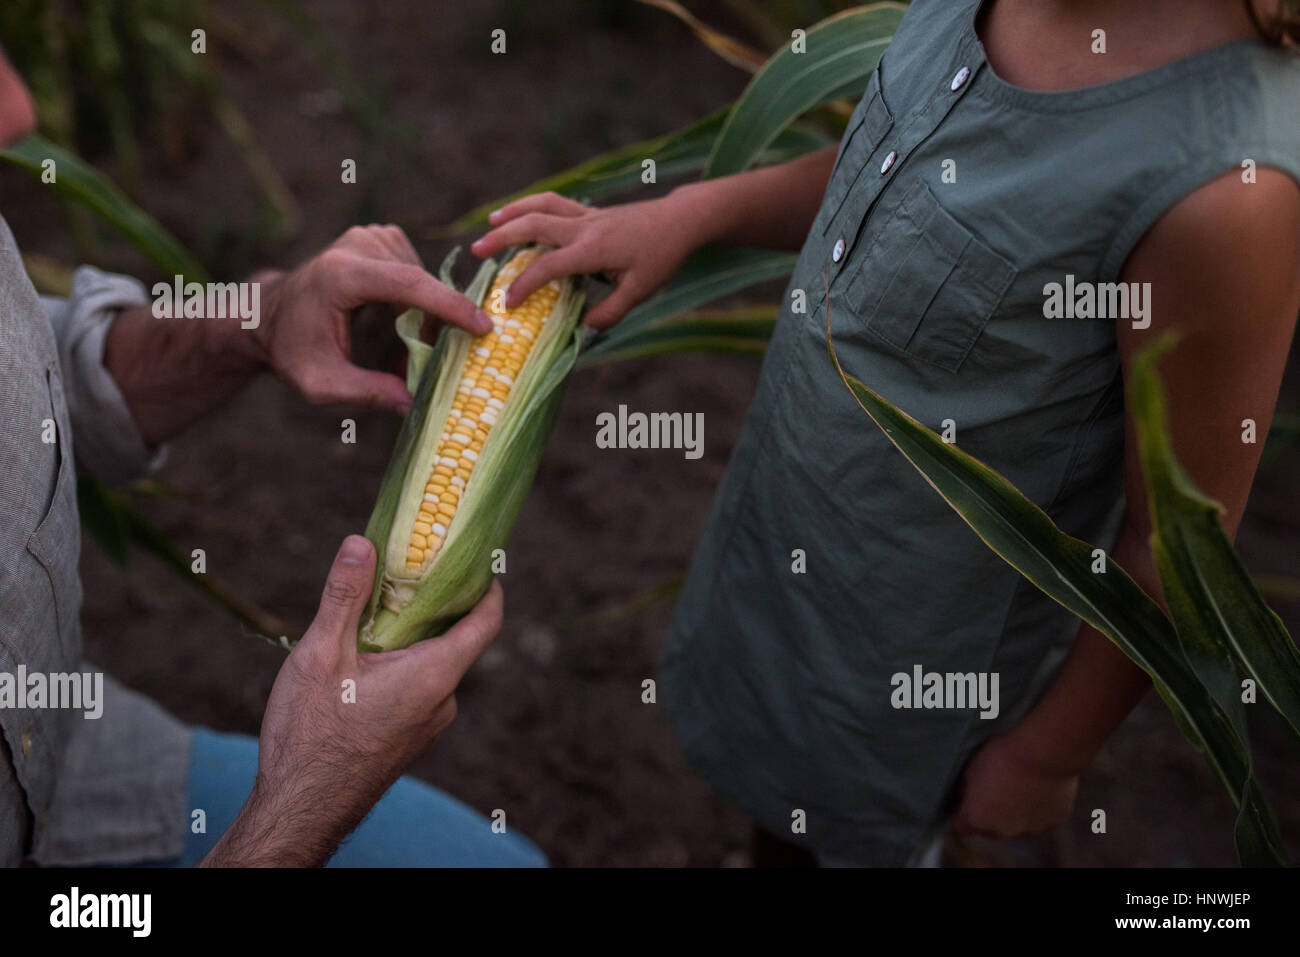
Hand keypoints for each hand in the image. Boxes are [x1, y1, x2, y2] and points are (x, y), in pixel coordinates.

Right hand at [200, 535, 501, 866]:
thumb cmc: (310, 737)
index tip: (476, 557)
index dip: (487, 584)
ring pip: (432, 664)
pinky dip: (401, 663)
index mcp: (434, 676)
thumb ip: (344, 597)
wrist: (300, 810)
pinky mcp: (409, 737)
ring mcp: (428, 723)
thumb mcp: (320, 655)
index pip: (487, 621)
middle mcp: (442, 700)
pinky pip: (417, 687)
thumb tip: (361, 543)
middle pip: (456, 638)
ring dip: (410, 636)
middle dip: (434, 603)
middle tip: (406, 569)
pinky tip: (361, 658)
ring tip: (371, 611)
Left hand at [254, 225, 493, 413]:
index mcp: (340, 275)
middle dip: (432, 324)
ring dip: (423, 312)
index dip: (450, 305)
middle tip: (421, 360)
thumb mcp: (321, 384)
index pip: (409, 284)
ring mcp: (369, 236)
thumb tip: (413, 403)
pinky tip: (398, 319)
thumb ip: (366, 392)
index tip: (483, 326)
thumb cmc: (293, 352)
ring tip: (404, 343)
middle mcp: (357, 246)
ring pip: (422, 277)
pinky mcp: (378, 237)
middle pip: (419, 283)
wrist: (268, 317)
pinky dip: (416, 298)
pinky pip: (416, 269)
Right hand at [470, 191, 704, 328]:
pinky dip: (532, 206)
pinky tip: (519, 214)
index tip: (506, 303)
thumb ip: (612, 311)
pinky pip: (554, 202)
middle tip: (477, 251)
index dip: (525, 284)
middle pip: (535, 225)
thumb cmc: (662, 256)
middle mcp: (585, 227)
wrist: (680, 221)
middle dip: (503, 237)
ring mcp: (586, 215)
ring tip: (489, 223)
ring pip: (542, 205)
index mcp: (594, 249)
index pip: (549, 265)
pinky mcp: (589, 212)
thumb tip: (585, 329)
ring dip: (513, 212)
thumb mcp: (642, 291)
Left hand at [951, 732, 1078, 839]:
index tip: (968, 799)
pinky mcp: (1053, 823)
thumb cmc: (1002, 756)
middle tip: (996, 788)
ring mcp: (1030, 830)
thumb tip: (966, 797)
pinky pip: (1041, 818)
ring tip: (1020, 784)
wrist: (1043, 753)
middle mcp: (1002, 832)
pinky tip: (1040, 787)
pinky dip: (1038, 808)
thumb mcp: (970, 769)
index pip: (962, 826)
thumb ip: (966, 791)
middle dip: (990, 814)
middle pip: (990, 829)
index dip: (964, 812)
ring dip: (1016, 812)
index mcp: (977, 819)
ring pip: (1017, 825)